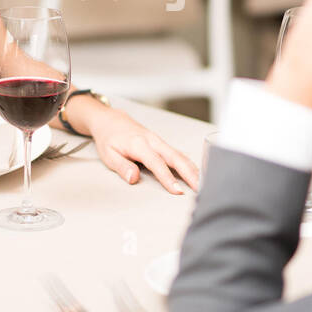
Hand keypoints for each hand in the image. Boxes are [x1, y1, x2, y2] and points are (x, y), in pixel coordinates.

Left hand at [77, 103, 200, 194]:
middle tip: (200, 188)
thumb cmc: (109, 138)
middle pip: (176, 157)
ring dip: (193, 169)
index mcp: (139, 144)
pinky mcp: (162, 144)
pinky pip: (178, 154)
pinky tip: (196, 173)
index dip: (168, 178)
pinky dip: (189, 164)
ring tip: (203, 184)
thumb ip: (122, 167)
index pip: (157, 163)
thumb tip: (133, 178)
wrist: (111, 120)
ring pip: (180, 155)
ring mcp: (159, 141)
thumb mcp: (108, 154)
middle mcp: (153, 141)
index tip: (177, 191)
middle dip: (190, 173)